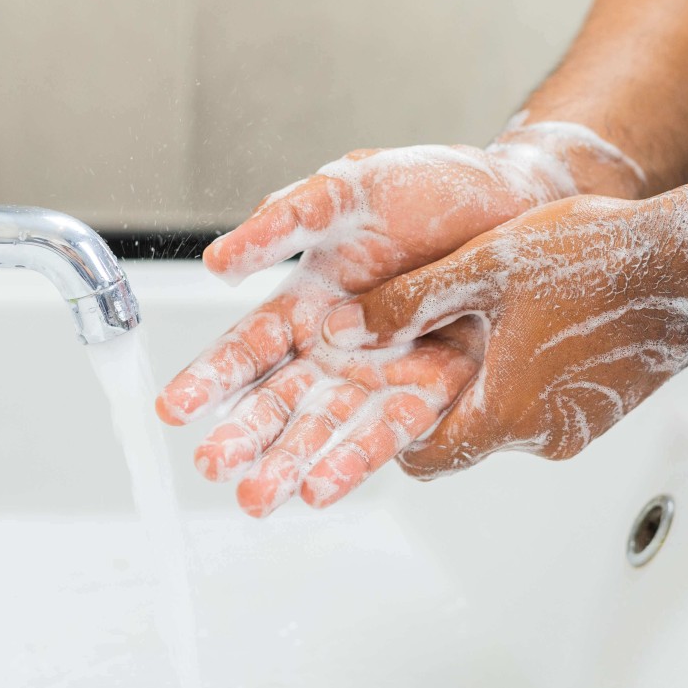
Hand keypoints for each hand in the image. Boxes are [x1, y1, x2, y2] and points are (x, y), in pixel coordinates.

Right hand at [156, 119, 648, 513]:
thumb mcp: (347, 189)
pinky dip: (357, 460)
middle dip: (244, 435)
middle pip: (278, 400)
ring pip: (326, 428)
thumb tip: (217, 260)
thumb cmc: (428, 189)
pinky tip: (324, 489)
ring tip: (258, 498)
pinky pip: (391, 431)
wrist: (515, 200)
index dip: (210, 377)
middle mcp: (336, 349)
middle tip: (212, 465)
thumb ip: (285, 220)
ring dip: (291, 463)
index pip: (248, 348)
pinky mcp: (432, 390)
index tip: (172, 408)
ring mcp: (381, 374)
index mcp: (307, 301)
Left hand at [320, 186, 687, 476]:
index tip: (382, 392)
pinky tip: (537, 324)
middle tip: (434, 341)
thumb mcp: (483, 266)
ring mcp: (582, 427)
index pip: (423, 457)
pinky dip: (532, 377)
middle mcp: (546, 436)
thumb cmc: (596, 257)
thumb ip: (406, 303)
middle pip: (464, 436)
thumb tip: (341, 329)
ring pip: (509, 419)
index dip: (392, 427)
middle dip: (442, 396)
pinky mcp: (608, 411)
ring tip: (491, 321)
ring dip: (491, 382)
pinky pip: (551, 406)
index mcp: (506, 414)